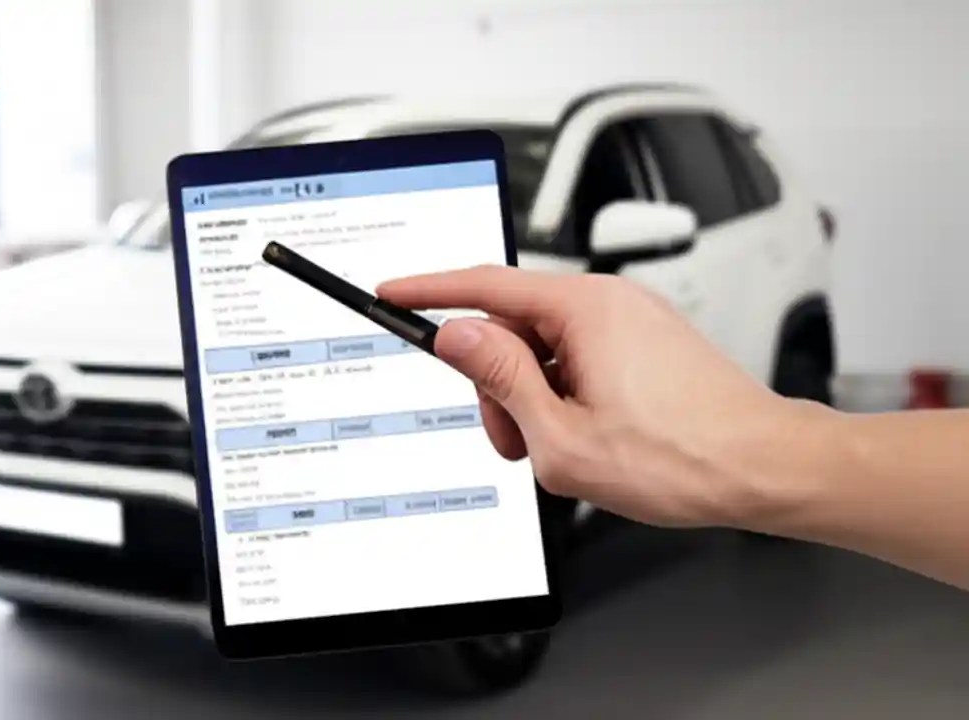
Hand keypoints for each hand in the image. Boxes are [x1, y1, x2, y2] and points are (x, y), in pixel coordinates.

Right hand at [378, 267, 817, 528]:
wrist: (764, 469)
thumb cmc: (683, 457)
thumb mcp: (562, 434)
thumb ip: (499, 378)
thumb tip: (457, 335)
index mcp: (584, 309)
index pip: (483, 286)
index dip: (429, 292)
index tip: (394, 294)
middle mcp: (609, 302)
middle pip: (512, 327)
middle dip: (497, 386)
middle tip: (512, 440)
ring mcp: (630, 321)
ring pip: (543, 349)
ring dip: (532, 400)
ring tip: (560, 451)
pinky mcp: (643, 343)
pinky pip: (577, 357)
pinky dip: (562, 396)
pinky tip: (583, 438)